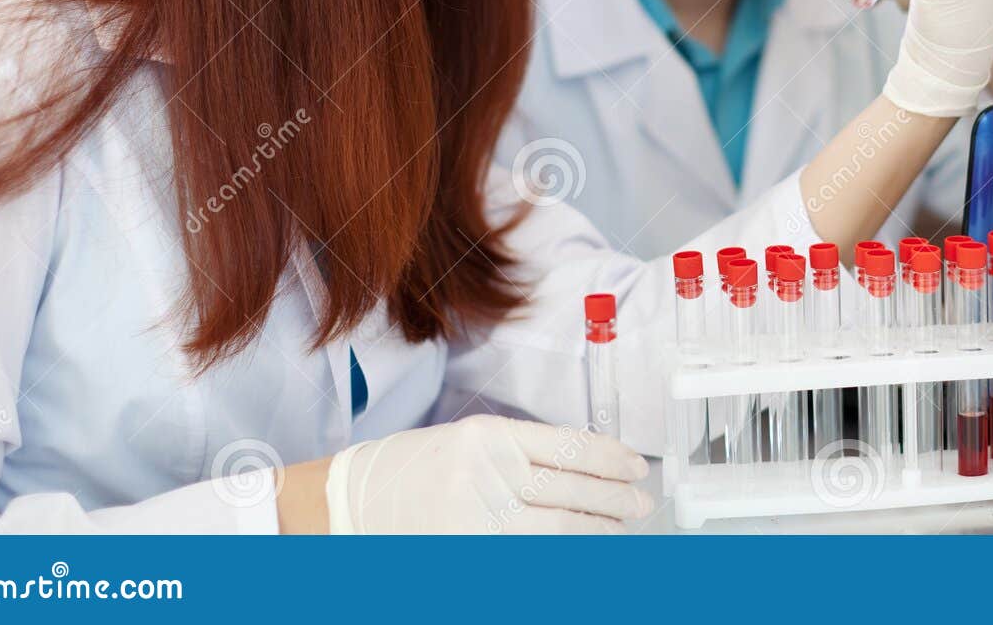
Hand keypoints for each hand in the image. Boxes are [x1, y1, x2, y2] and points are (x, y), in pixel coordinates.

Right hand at [325, 415, 653, 533]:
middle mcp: (486, 474)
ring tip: (621, 527)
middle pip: (571, 489)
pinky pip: (531, 557)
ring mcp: (477, 518)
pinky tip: (584, 553)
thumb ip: (521, 455)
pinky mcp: (469, 551)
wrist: (351, 501)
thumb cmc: (412, 470)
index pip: (568, 445)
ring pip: (558, 528)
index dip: (610, 458)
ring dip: (598, 529)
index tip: (635, 465)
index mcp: (488, 436)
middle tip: (641, 502)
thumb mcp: (468, 444)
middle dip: (615, 498)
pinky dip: (564, 556)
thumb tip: (582, 473)